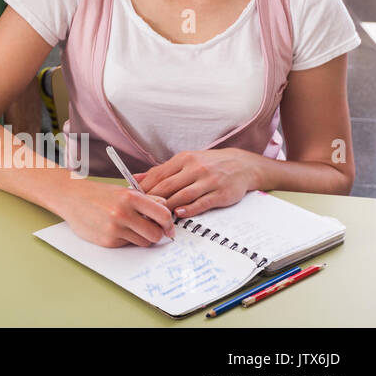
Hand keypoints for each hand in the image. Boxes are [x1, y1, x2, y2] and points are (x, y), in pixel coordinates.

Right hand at [56, 180, 175, 247]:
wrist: (71, 197)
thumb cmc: (98, 194)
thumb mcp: (123, 190)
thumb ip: (146, 199)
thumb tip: (165, 207)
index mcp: (130, 197)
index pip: (162, 215)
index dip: (169, 223)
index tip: (168, 227)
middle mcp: (123, 213)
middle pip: (155, 234)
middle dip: (156, 234)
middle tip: (151, 230)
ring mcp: (115, 228)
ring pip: (143, 242)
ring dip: (141, 237)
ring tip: (130, 227)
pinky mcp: (107, 241)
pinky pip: (127, 245)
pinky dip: (125, 239)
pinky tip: (115, 229)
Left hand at [136, 149, 260, 219]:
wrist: (242, 164)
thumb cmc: (209, 164)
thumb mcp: (185, 161)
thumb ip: (162, 171)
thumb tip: (136, 179)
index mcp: (184, 159)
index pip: (159, 174)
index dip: (145, 187)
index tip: (133, 198)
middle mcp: (195, 168)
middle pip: (168, 185)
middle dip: (153, 199)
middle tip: (141, 211)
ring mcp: (209, 180)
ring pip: (183, 195)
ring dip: (168, 206)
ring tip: (156, 216)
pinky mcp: (221, 193)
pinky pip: (203, 202)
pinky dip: (190, 209)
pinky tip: (179, 214)